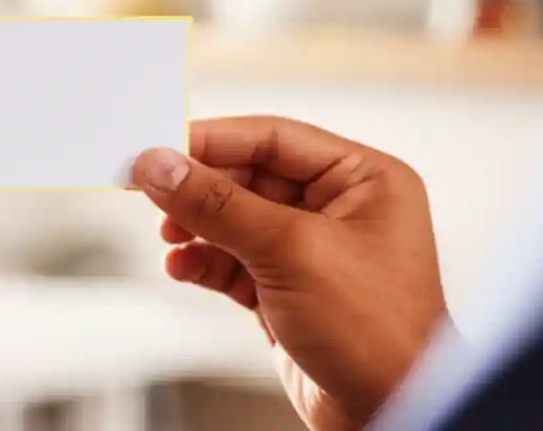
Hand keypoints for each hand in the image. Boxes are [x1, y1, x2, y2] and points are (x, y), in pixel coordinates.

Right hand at [133, 117, 447, 430]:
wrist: (393, 414)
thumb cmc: (377, 333)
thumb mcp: (289, 252)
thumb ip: (218, 204)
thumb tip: (161, 166)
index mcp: (364, 180)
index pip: (274, 139)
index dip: (213, 140)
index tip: (160, 146)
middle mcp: (342, 209)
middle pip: (248, 178)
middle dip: (199, 189)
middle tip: (150, 191)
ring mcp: (314, 252)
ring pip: (235, 220)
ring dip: (196, 226)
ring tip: (169, 235)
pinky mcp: (289, 292)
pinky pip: (233, 261)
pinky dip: (203, 263)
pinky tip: (182, 266)